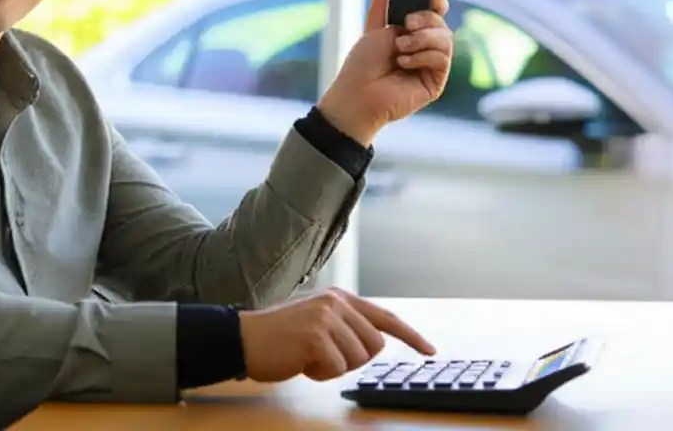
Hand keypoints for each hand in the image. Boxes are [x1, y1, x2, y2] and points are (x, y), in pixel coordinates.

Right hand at [237, 287, 434, 382]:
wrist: (242, 338)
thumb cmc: (279, 336)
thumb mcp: (316, 320)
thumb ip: (345, 325)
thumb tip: (374, 341)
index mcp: (340, 298)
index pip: (386, 317)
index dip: (411, 336)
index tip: (430, 351)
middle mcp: (337, 303)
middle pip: (374, 347)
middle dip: (352, 360)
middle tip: (322, 356)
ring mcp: (327, 318)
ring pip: (357, 360)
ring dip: (333, 368)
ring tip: (307, 356)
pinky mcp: (316, 336)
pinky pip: (337, 369)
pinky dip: (319, 374)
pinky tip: (300, 362)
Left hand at [316, 0, 452, 145]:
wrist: (358, 92)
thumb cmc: (362, 63)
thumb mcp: (375, 25)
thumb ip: (385, 1)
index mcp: (410, 32)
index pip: (435, 10)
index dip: (436, 1)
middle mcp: (423, 47)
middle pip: (441, 22)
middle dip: (425, 19)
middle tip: (405, 25)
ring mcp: (431, 64)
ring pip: (446, 39)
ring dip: (422, 38)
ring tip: (400, 48)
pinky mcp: (435, 82)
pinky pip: (442, 58)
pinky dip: (423, 56)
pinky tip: (404, 62)